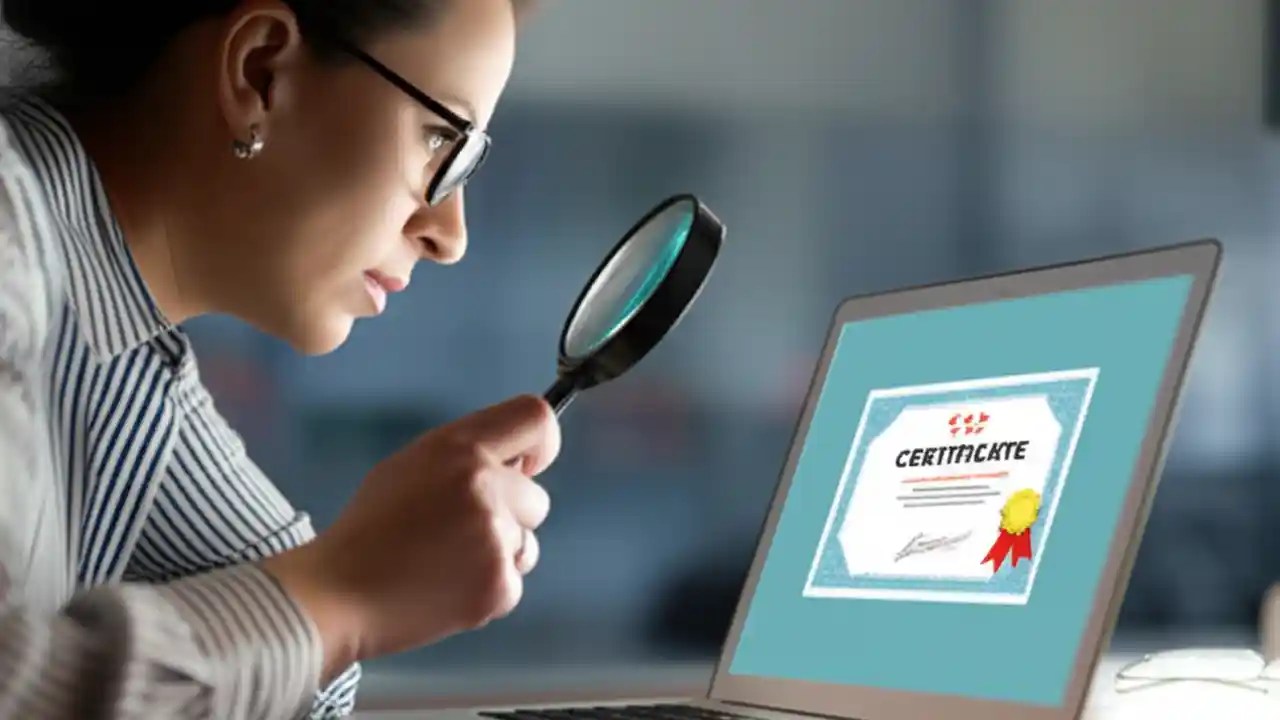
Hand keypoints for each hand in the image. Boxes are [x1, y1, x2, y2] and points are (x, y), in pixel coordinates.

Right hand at [262, 394, 559, 680]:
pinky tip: (444, 589)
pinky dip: (486, 591)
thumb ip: (466, 456)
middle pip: (538, 499)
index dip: (542, 444)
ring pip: (528, 545)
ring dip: (499, 555)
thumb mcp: (409, 466)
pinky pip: (512, 584)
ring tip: (444, 563)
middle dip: (510, 517)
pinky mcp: (497, 585)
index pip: (537, 418)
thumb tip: (520, 464)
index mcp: (460, 448)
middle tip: (458, 533)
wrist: (336, 594)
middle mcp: (484, 486)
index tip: (528, 467)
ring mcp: (494, 537)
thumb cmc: (371, 529)